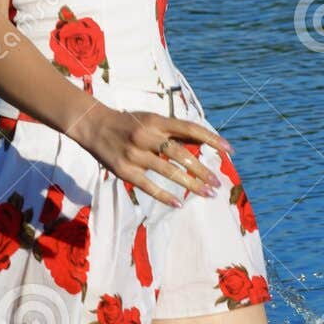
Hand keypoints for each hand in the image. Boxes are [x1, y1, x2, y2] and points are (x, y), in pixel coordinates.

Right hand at [71, 104, 231, 207]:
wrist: (93, 125)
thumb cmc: (129, 123)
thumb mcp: (152, 120)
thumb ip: (175, 131)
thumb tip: (204, 142)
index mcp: (157, 121)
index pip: (190, 129)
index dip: (212, 139)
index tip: (230, 151)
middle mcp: (146, 136)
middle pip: (181, 154)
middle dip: (202, 170)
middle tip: (218, 182)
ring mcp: (135, 154)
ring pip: (169, 171)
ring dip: (190, 184)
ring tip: (207, 193)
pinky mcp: (124, 170)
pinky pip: (148, 186)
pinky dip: (165, 196)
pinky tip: (179, 204)